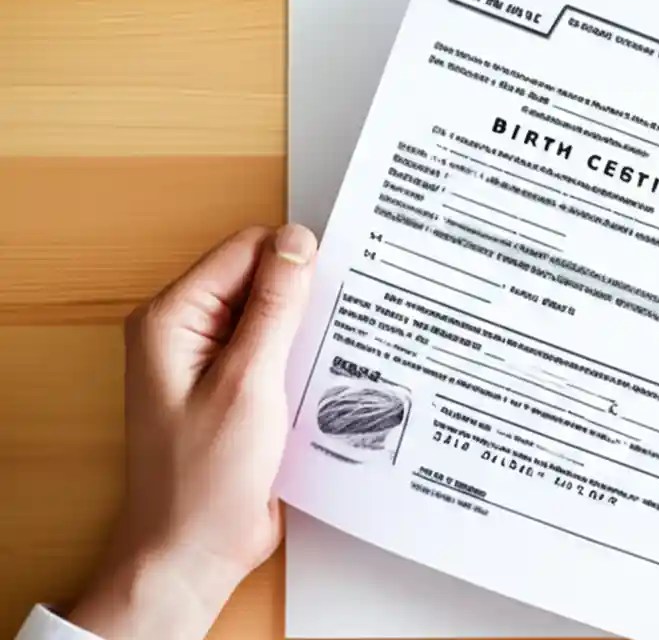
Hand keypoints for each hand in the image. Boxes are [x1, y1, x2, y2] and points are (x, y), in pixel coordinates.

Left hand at [69, 225, 317, 639]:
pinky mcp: (235, 391)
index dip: (295, 259)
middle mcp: (187, 332)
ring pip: (273, 318)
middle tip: (350, 314)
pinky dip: (303, 359)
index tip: (340, 279)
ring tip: (349, 344)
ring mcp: (210, 363)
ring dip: (308, 330)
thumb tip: (297, 241)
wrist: (194, 551)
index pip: (244, 251)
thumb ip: (274, 307)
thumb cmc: (205, 477)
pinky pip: (275, 354)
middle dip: (305, 295)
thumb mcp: (247, 381)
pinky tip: (332, 374)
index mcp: (173, 318)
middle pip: (259, 280)